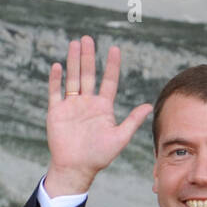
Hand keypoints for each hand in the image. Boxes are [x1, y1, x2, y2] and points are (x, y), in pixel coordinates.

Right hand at [43, 36, 152, 196]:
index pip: (109, 81)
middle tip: (88, 38)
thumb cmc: (100, 156)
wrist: (77, 168)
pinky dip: (56, 79)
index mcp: (103, 108)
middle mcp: (88, 103)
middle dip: (88, 57)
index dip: (111, 66)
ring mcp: (72, 106)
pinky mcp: (56, 111)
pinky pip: (55, 91)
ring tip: (75, 44)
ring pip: (72, 78)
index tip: (115, 49)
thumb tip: (150, 105)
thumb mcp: (120, 137)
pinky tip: (58, 66)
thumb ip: (133, 120)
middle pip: (88, 74)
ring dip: (72, 61)